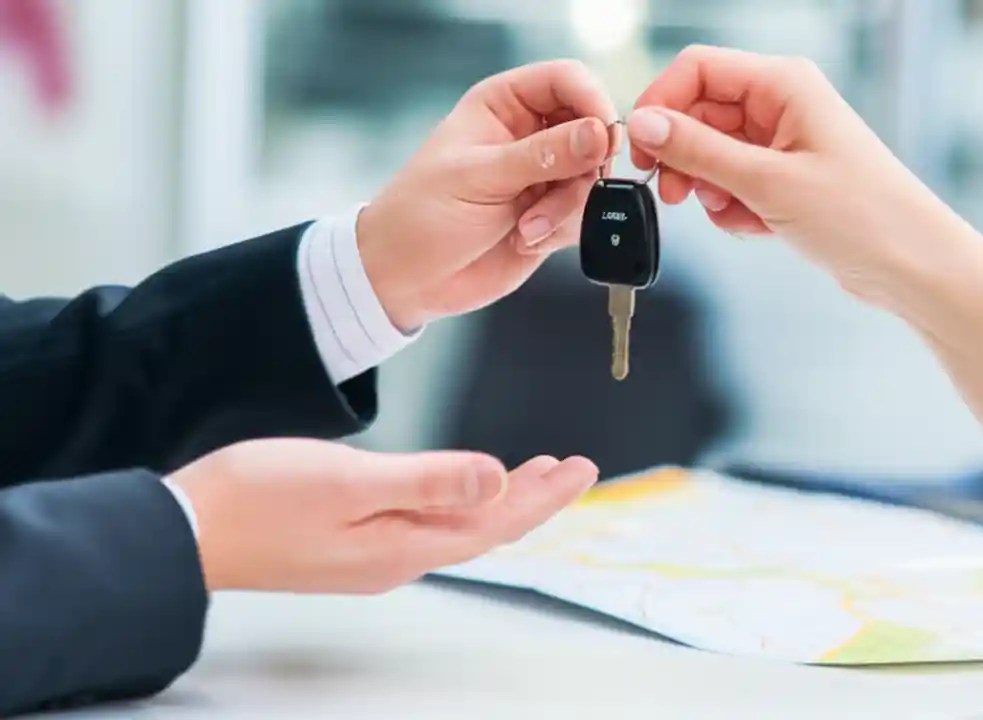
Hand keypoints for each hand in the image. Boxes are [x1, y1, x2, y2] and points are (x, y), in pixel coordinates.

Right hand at [171, 439, 598, 592]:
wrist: (184, 529)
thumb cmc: (258, 499)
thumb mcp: (351, 481)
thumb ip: (428, 481)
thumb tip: (497, 481)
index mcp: (404, 545)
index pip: (496, 521)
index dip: (543, 495)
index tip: (582, 468)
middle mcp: (396, 559)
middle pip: (485, 528)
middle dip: (533, 497)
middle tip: (574, 469)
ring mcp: (372, 555)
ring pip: (458, 527)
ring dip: (500, 500)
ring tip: (534, 474)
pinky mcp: (349, 545)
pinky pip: (427, 526)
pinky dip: (459, 504)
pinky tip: (461, 490)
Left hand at [358, 60, 619, 329]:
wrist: (408, 279)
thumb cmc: (421, 215)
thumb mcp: (480, 177)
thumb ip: (544, 155)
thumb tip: (598, 133)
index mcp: (503, 104)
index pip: (566, 80)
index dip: (592, 102)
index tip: (603, 138)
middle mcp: (528, 135)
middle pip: (591, 129)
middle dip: (585, 166)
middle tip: (566, 190)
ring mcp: (542, 176)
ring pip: (592, 178)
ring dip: (566, 207)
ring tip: (527, 228)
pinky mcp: (551, 215)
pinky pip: (584, 215)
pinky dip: (562, 230)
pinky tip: (525, 239)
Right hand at [627, 45, 978, 309]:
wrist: (912, 265)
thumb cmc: (861, 215)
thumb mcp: (766, 183)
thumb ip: (698, 152)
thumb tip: (643, 125)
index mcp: (784, 83)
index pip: (697, 70)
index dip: (661, 105)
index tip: (641, 150)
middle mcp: (783, 104)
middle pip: (699, 113)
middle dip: (683, 157)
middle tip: (675, 195)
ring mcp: (785, 143)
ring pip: (713, 153)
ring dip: (710, 189)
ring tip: (735, 215)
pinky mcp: (787, 179)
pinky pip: (734, 182)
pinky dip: (734, 207)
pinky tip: (757, 227)